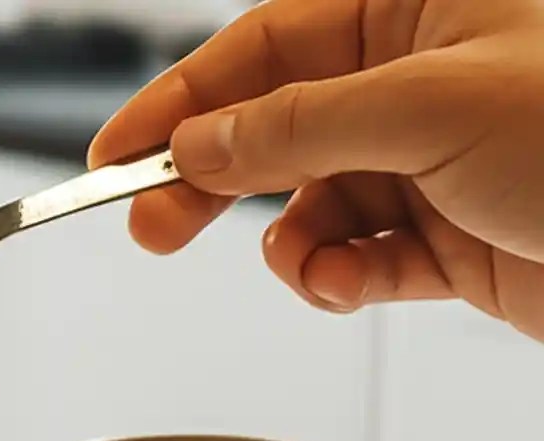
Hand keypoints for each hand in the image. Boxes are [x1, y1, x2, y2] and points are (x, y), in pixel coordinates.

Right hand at [90, 0, 543, 340]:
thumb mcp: (428, 106)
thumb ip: (295, 126)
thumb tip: (199, 144)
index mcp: (414, 11)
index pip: (263, 48)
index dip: (179, 100)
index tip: (115, 153)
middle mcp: (417, 82)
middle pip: (274, 126)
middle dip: (215, 181)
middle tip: (153, 226)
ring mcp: (434, 163)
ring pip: (312, 204)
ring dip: (293, 244)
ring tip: (307, 268)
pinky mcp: (452, 238)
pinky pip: (360, 257)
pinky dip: (340, 279)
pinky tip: (345, 286)